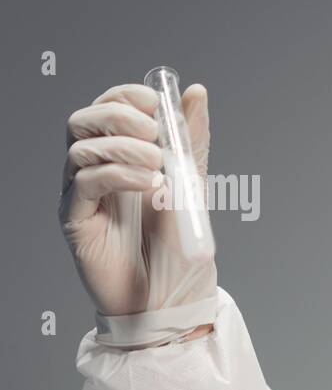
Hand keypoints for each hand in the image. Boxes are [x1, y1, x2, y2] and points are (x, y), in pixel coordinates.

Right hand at [59, 82, 215, 317]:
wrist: (174, 298)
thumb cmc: (179, 247)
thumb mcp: (194, 183)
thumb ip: (192, 139)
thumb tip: (195, 91)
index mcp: (122, 156)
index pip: (108, 108)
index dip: (127, 96)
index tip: (156, 102)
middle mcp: (96, 170)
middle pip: (82, 121)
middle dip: (118, 115)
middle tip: (154, 130)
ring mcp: (83, 195)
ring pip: (79, 148)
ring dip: (122, 146)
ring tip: (158, 164)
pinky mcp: (77, 220)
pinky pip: (84, 183)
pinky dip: (117, 174)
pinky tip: (148, 183)